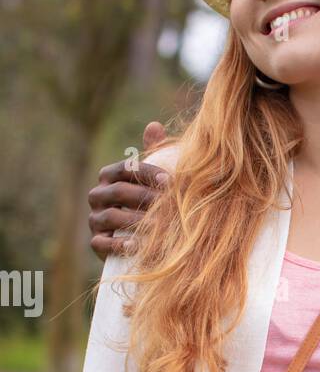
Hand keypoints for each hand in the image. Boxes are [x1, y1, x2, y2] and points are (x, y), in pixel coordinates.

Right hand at [89, 120, 168, 260]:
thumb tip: (154, 125)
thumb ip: (155, 152)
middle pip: (118, 192)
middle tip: (169, 206)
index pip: (126, 169)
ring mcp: (94, 219)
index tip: (171, 182)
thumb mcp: (154, 178)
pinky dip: (118, 245)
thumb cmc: (151, 201)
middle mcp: (98, 195)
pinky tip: (137, 246)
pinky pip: (101, 243)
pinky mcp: (96, 243)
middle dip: (145, 198)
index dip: (148, 174)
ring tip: (159, 227)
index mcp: (110, 175)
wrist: (141, 238)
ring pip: (110, 217)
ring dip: (136, 221)